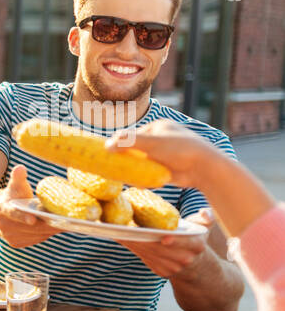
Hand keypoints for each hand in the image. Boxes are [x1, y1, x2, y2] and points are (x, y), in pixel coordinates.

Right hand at [0, 165, 60, 247]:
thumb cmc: (12, 196)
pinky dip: (46, 234)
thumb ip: (18, 177)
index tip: (33, 219)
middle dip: (49, 223)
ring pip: (37, 235)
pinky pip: (37, 239)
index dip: (23, 217)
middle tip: (67, 219)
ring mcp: (10, 236)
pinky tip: (52, 226)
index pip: (14, 213)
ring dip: (51, 229)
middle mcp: (4, 225)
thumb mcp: (14, 185)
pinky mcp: (16, 243)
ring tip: (63, 221)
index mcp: (3, 209)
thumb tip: (20, 168)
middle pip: (31, 227)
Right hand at [107, 120, 223, 188]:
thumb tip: (106, 145)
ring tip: (117, 175)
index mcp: (158, 128)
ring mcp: (162, 156)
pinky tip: (132, 182)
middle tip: (109, 165)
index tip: (106, 153)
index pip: (132, 135)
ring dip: (130, 169)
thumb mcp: (152, 142)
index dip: (119, 143)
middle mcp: (159, 141)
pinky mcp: (164, 170)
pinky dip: (139, 177)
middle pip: (134, 149)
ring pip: (139, 162)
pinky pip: (146, 173)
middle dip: (123, 157)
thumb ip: (129, 141)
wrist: (204, 168)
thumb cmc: (180, 149)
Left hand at [119, 209, 212, 278]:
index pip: (186, 243)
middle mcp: (185, 259)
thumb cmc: (196, 239)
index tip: (163, 238)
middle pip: (161, 248)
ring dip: (134, 242)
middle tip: (128, 226)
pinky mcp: (161, 272)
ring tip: (120, 229)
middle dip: (144, 238)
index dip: (174, 241)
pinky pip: (145, 258)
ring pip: (150, 253)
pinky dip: (134, 248)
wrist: (196, 266)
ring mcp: (172, 268)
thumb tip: (205, 212)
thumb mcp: (205, 227)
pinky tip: (123, 237)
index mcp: (197, 245)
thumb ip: (207, 217)